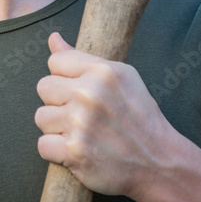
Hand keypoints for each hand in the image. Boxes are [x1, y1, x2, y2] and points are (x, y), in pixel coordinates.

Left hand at [34, 32, 180, 198]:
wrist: (160, 163)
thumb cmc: (140, 118)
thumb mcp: (120, 77)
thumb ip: (82, 58)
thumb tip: (53, 39)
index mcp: (102, 72)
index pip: (55, 62)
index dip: (64, 77)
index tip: (78, 91)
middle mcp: (89, 94)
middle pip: (44, 87)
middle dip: (58, 102)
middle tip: (80, 114)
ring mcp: (80, 124)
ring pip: (41, 117)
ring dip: (56, 127)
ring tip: (80, 132)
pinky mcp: (74, 152)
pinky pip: (42, 144)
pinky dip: (56, 151)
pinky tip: (76, 150)